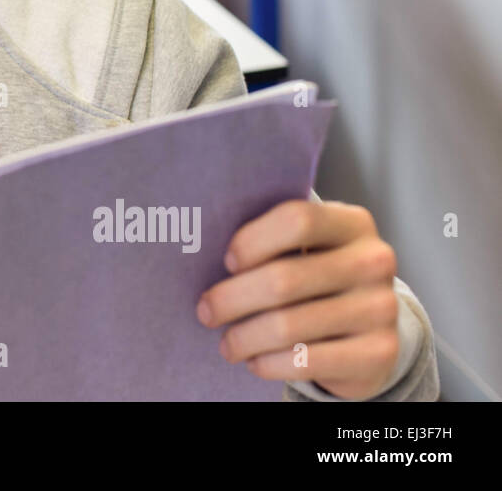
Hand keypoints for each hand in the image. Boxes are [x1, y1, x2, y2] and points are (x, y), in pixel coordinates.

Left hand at [195, 199, 400, 398]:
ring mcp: (382, 308)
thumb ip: (271, 240)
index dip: (252, 241)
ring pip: (288, 325)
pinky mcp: (379, 352)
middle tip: (206, 311)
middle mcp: (374, 261)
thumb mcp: (306, 249)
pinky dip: (269, 363)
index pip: (297, 220)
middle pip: (283, 279)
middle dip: (232, 298)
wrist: (370, 329)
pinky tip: (255, 361)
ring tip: (227, 344)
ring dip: (244, 337)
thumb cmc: (318, 278)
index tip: (227, 262)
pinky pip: (307, 360)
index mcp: (352, 222)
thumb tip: (203, 249)